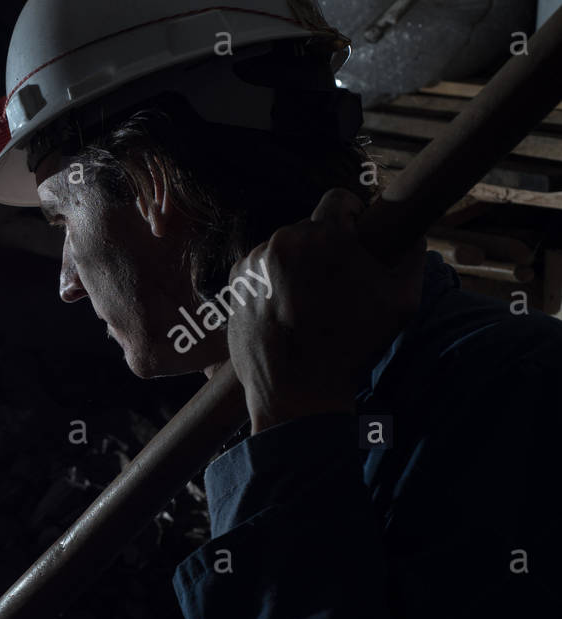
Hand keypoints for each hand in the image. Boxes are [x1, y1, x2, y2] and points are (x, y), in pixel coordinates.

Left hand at [225, 189, 425, 432]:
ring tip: (309, 304)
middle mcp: (281, 242)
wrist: (296, 394)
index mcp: (322, 238)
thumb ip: (412, 254)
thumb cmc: (352, 348)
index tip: (357, 234)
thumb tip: (408, 231)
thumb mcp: (402, 301)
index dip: (353, 214)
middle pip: (308, 227)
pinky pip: (259, 269)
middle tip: (336, 281)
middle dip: (324, 246)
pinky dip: (272, 282)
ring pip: (282, 249)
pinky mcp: (233, 285)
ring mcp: (251, 263)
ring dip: (297, 265)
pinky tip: (286, 311)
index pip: (338, 199)